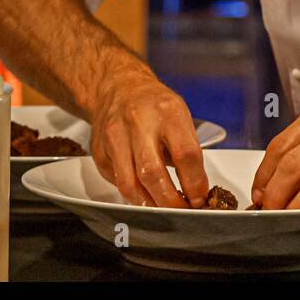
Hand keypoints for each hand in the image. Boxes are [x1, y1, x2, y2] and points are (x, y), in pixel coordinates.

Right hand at [88, 62, 208, 207]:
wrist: (118, 87)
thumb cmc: (155, 104)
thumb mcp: (180, 115)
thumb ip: (188, 150)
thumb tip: (197, 191)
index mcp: (168, 112)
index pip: (185, 155)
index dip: (195, 184)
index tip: (200, 199)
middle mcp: (139, 123)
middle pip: (153, 173)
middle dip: (170, 202)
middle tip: (182, 212)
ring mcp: (115, 137)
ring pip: (129, 184)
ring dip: (150, 204)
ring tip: (163, 209)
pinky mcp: (99, 151)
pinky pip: (116, 182)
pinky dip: (133, 194)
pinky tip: (144, 194)